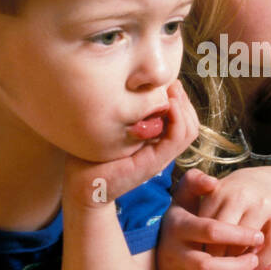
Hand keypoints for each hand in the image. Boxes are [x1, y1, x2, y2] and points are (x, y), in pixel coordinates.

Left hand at [63, 81, 197, 207]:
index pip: (182, 120)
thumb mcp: (110, 128)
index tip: (167, 83)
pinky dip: (177, 119)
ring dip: (184, 107)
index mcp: (154, 143)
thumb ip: (124, 113)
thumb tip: (128, 87)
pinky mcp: (154, 163)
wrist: (81, 186)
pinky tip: (167, 104)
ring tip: (171, 92)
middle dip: (185, 100)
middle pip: (190, 123)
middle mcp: (161, 151)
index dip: (179, 99)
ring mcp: (159, 158)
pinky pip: (177, 138)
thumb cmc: (89, 156)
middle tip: (172, 83)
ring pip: (189, 130)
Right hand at [156, 169, 267, 269]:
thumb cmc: (183, 220)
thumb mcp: (182, 200)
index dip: (237, 235)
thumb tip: (212, 181)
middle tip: (255, 256)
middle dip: (236, 264)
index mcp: (177, 226)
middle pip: (208, 266)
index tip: (258, 234)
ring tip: (251, 264)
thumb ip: (194, 183)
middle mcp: (175, 253)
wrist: (162, 253)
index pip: (211, 231)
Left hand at [196, 167, 270, 265]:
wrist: (267, 182)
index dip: (201, 250)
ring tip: (232, 269)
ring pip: (248, 243)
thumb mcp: (210, 196)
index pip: (206, 230)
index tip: (199, 261)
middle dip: (219, 258)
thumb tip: (196, 251)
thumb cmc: (231, 197)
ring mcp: (263, 204)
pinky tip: (254, 265)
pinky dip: (264, 261)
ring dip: (240, 261)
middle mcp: (241, 195)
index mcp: (218, 192)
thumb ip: (196, 214)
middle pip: (225, 238)